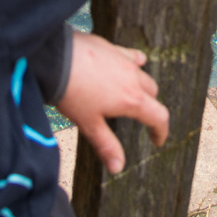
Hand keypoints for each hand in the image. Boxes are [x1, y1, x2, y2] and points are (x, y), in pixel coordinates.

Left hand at [56, 31, 168, 175]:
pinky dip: (133, 63)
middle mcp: (133, 78)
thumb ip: (106, 145)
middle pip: (152, 94)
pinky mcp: (111, 47)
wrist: (55, 58)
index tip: (157, 140)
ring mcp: (123, 60)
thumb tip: (118, 168)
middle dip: (149, 107)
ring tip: (132, 94)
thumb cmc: (72, 93)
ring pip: (142, 74)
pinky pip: (130, 55)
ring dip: (142, 86)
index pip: (159, 116)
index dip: (161, 131)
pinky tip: (126, 64)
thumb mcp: (88, 124)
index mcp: (131, 100)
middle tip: (139, 118)